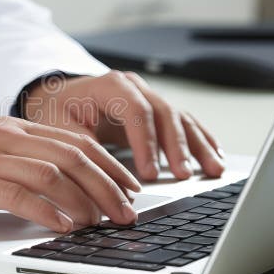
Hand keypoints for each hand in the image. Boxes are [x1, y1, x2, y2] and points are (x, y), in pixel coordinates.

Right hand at [0, 117, 141, 232]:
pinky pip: (15, 193)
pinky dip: (44, 210)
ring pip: (49, 173)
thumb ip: (24, 160)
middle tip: (127, 212)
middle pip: (71, 157)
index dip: (109, 165)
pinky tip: (62, 224)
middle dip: (106, 185)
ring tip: (102, 222)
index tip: (131, 187)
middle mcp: (6, 137)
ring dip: (83, 199)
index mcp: (15, 129)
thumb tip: (67, 187)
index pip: (75, 142)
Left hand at [23, 71, 224, 180]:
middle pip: (163, 113)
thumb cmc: (59, 112)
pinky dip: (200, 140)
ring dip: (196, 145)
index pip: (135, 111)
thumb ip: (86, 153)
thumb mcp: (61, 129)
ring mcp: (149, 96)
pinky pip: (184, 123)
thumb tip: (111, 188)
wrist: (60, 97)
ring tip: (211, 170)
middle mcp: (134, 87)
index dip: (145, 143)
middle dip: (176, 146)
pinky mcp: (156, 110)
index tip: (148, 173)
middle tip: (182, 175)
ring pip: (179, 118)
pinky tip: (214, 157)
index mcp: (110, 85)